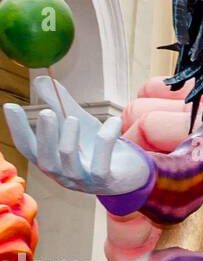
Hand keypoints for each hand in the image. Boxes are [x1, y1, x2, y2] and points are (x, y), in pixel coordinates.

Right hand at [4, 75, 150, 195]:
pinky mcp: (106, 180)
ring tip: (73, 118)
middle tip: (46, 112)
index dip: (17, 128)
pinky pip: (101, 164)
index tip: (10, 106)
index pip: (27, 147)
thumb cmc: (98, 148)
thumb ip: (60, 104)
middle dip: (44, 135)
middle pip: (45, 158)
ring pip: (68, 161)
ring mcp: (83, 180)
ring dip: (68, 138)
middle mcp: (61, 174)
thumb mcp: (80, 122)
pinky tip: (113, 122)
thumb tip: (40, 80)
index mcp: (50, 160)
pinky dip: (106, 141)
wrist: (132, 172)